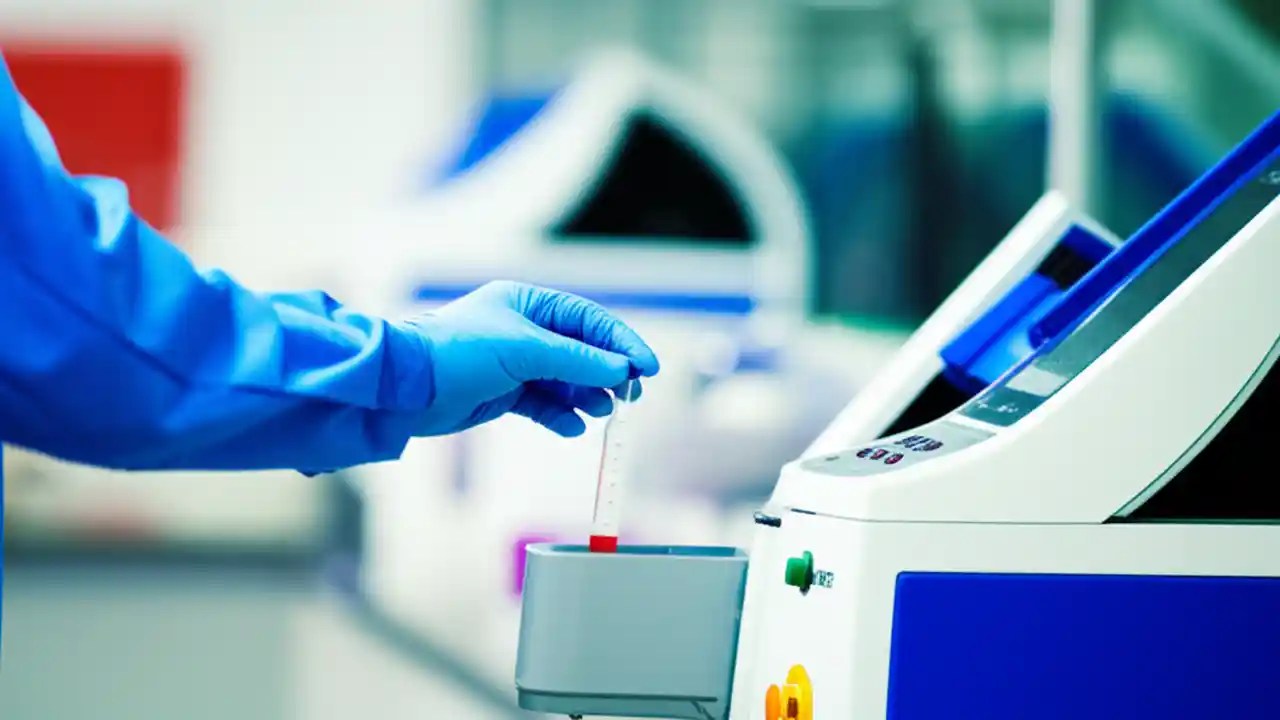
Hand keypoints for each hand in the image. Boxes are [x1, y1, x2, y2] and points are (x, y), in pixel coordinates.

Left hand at [403, 281, 659, 436]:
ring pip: (566, 381)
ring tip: (602, 412)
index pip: (589, 320)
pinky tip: (573, 427)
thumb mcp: (524, 350)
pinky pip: (543, 404)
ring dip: (586, 397)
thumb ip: (576, 360)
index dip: (621, 342)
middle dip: (607, 373)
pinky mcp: (503, 394)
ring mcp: (514, 363)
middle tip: (630, 395)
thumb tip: (619, 369)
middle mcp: (524, 330)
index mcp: (529, 304)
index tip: (646, 367)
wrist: (405, 389)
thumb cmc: (458, 353)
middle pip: (582, 351)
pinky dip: (560, 416)